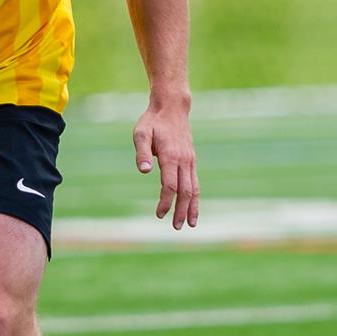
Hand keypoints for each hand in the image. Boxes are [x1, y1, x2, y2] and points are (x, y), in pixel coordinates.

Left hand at [133, 102, 198, 229]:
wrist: (172, 108)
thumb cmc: (153, 121)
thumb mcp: (141, 133)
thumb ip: (142, 152)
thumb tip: (144, 171)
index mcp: (171, 156)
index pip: (170, 185)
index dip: (166, 202)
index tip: (159, 214)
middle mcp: (184, 160)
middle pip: (185, 191)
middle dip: (182, 211)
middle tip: (176, 227)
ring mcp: (190, 161)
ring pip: (194, 189)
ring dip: (192, 208)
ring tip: (190, 225)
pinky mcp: (192, 160)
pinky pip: (195, 182)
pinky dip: (196, 197)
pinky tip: (193, 208)